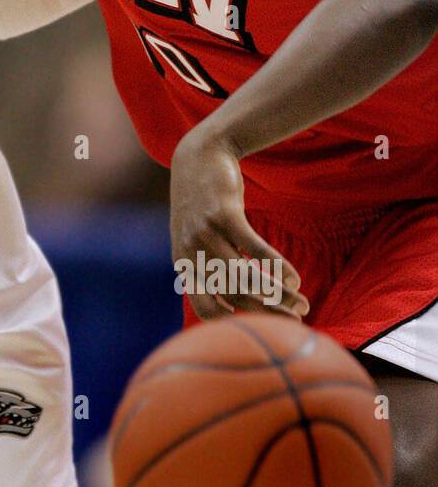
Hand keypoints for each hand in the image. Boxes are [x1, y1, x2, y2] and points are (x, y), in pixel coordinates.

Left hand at [169, 128, 308, 321]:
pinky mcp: (224, 215)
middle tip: (295, 321)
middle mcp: (192, 253)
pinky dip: (277, 267)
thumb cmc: (204, 203)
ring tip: (302, 302)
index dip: (235, 325)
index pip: (206, 309)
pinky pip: (255, 249)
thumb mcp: (198, 236)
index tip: (261, 331)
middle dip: (267, 313)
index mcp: (184, 264)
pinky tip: (294, 278)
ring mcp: (206, 234)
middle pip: (233, 297)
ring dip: (278, 295)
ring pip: (246, 277)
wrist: (199, 155)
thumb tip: (237, 300)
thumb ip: (210, 265)